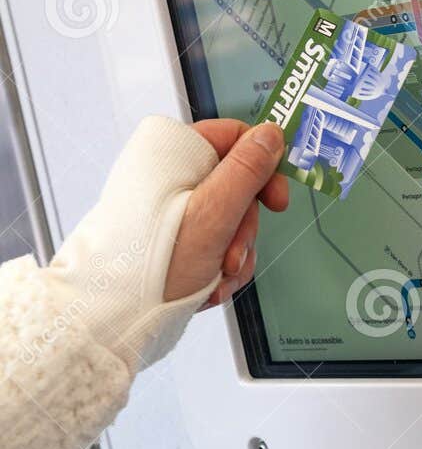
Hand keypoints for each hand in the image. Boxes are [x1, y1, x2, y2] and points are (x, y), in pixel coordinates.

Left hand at [164, 120, 288, 306]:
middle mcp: (171, 174)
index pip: (235, 138)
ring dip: (234, 252)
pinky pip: (216, 241)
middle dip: (244, 227)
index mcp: (172, 151)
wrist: (117, 313)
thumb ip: (247, 170)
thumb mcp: (213, 212)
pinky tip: (210, 284)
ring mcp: (172, 206)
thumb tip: (271, 134)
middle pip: (238, 185)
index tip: (276, 201)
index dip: (264, 167)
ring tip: (218, 276)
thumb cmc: (153, 263)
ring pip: (231, 218)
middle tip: (233, 253)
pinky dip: (220, 266)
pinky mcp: (174, 234)